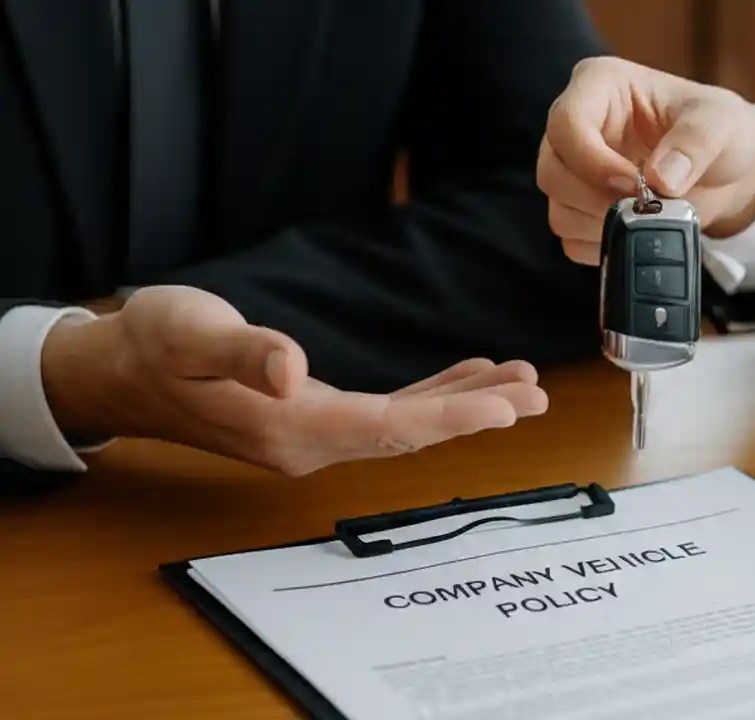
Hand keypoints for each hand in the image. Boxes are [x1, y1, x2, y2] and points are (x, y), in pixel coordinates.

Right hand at [41, 286, 547, 475]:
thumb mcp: (191, 335)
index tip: (507, 406)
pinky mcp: (311, 418)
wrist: (118, 370)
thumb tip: (292, 371)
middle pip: (411, 433)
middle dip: (476, 414)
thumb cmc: (153, 345)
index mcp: (292, 428)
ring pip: (404, 425)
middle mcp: (310, 443)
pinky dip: (428, 396)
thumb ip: (245, 354)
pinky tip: (465, 378)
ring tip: (520, 384)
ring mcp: (312, 435)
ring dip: (462, 404)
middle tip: (537, 394)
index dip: (452, 415)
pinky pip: (385, 413)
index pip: (391, 427)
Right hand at [539, 56, 754, 264]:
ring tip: (649, 216)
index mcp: (600, 86)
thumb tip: (661, 179)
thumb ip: (696, 142)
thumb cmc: (720, 130)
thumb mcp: (721, 122)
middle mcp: (577, 126)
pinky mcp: (580, 209)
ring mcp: (574, 170)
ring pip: (558, 208)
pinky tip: (638, 230)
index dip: (594, 161)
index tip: (635, 182)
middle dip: (598, 199)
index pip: (566, 123)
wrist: (727, 170)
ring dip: (603, 224)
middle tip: (645, 206)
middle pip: (552, 171)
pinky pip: (571, 239)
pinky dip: (605, 243)